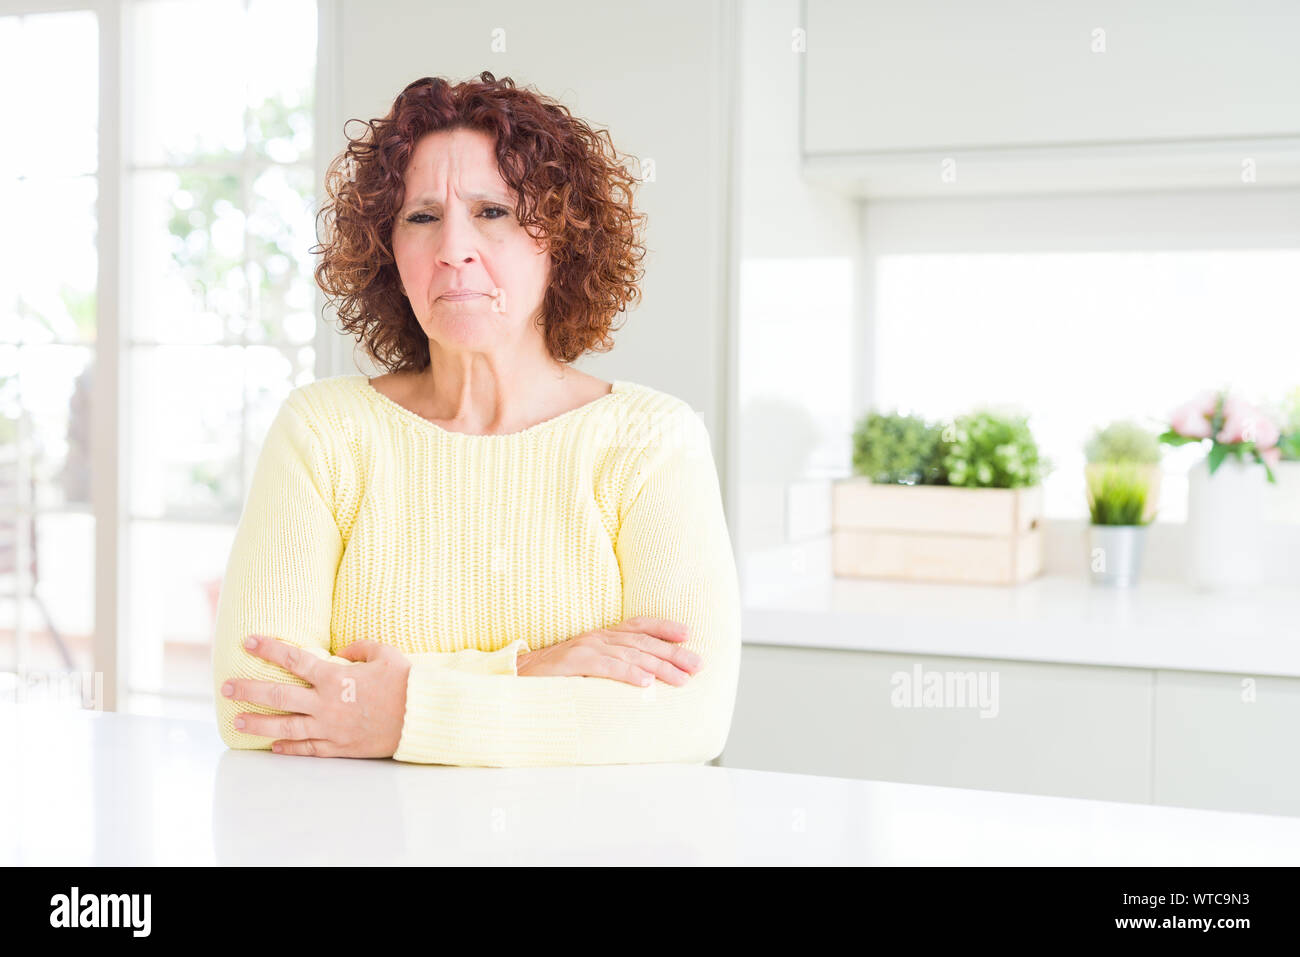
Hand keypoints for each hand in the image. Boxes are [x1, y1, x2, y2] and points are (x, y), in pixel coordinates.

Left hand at [221, 635, 411, 757]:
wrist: (420, 717)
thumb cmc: (405, 683)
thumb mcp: (385, 654)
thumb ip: (360, 648)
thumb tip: (342, 652)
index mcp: (335, 676)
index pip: (293, 659)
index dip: (268, 649)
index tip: (247, 642)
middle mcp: (326, 703)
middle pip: (278, 695)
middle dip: (249, 689)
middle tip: (226, 687)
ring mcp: (330, 728)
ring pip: (285, 726)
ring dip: (258, 723)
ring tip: (237, 720)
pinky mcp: (338, 746)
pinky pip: (306, 748)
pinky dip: (287, 748)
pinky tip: (272, 747)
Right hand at [516, 616, 701, 686]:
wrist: (515, 676)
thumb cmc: (553, 676)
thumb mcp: (585, 664)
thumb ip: (609, 664)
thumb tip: (642, 678)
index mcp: (601, 637)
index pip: (638, 626)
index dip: (664, 628)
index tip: (688, 634)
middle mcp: (597, 638)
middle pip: (642, 643)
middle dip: (673, 654)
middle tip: (697, 665)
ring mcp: (585, 649)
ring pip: (630, 656)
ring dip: (659, 667)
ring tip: (681, 678)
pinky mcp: (573, 664)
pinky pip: (606, 668)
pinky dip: (627, 675)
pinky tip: (646, 683)